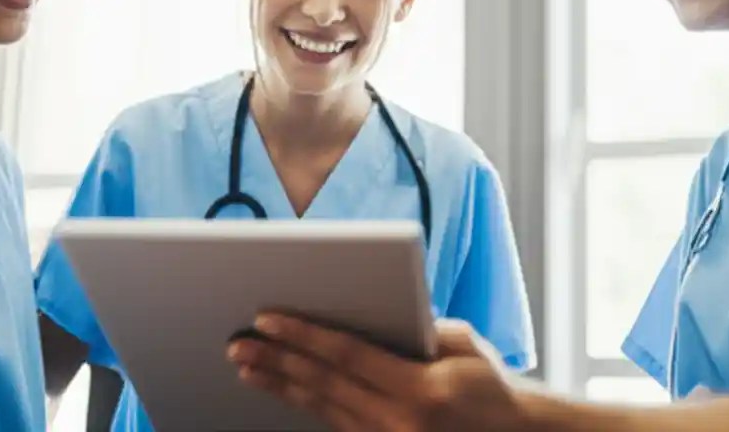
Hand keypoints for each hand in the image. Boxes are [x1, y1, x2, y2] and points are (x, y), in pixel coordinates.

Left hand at [227, 316, 532, 431]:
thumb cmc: (491, 387)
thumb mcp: (465, 346)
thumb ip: (419, 328)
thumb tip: (371, 309)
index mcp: (422, 391)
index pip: (349, 356)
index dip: (304, 335)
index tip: (267, 318)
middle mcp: (401, 424)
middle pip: (325, 386)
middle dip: (277, 361)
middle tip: (238, 343)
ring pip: (322, 410)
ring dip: (280, 385)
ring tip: (246, 365)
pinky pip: (334, 425)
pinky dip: (303, 404)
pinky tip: (280, 389)